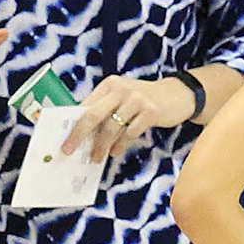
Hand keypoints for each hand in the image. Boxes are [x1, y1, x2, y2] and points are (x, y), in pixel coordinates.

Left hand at [63, 75, 194, 161]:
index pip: (85, 105)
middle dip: (78, 136)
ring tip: (96, 158)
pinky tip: (115, 152)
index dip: (72, 124)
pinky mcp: (150, 112)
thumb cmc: (144, 100)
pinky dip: (120, 146)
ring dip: (101, 146)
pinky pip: (129, 134)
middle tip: (69, 151)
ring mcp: (136, 100)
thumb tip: (82, 134)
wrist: (179, 95)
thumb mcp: (123, 97)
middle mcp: (121, 89)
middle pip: (92, 115)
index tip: (64, 140)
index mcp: (109, 84)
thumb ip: (105, 109)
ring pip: (111, 128)